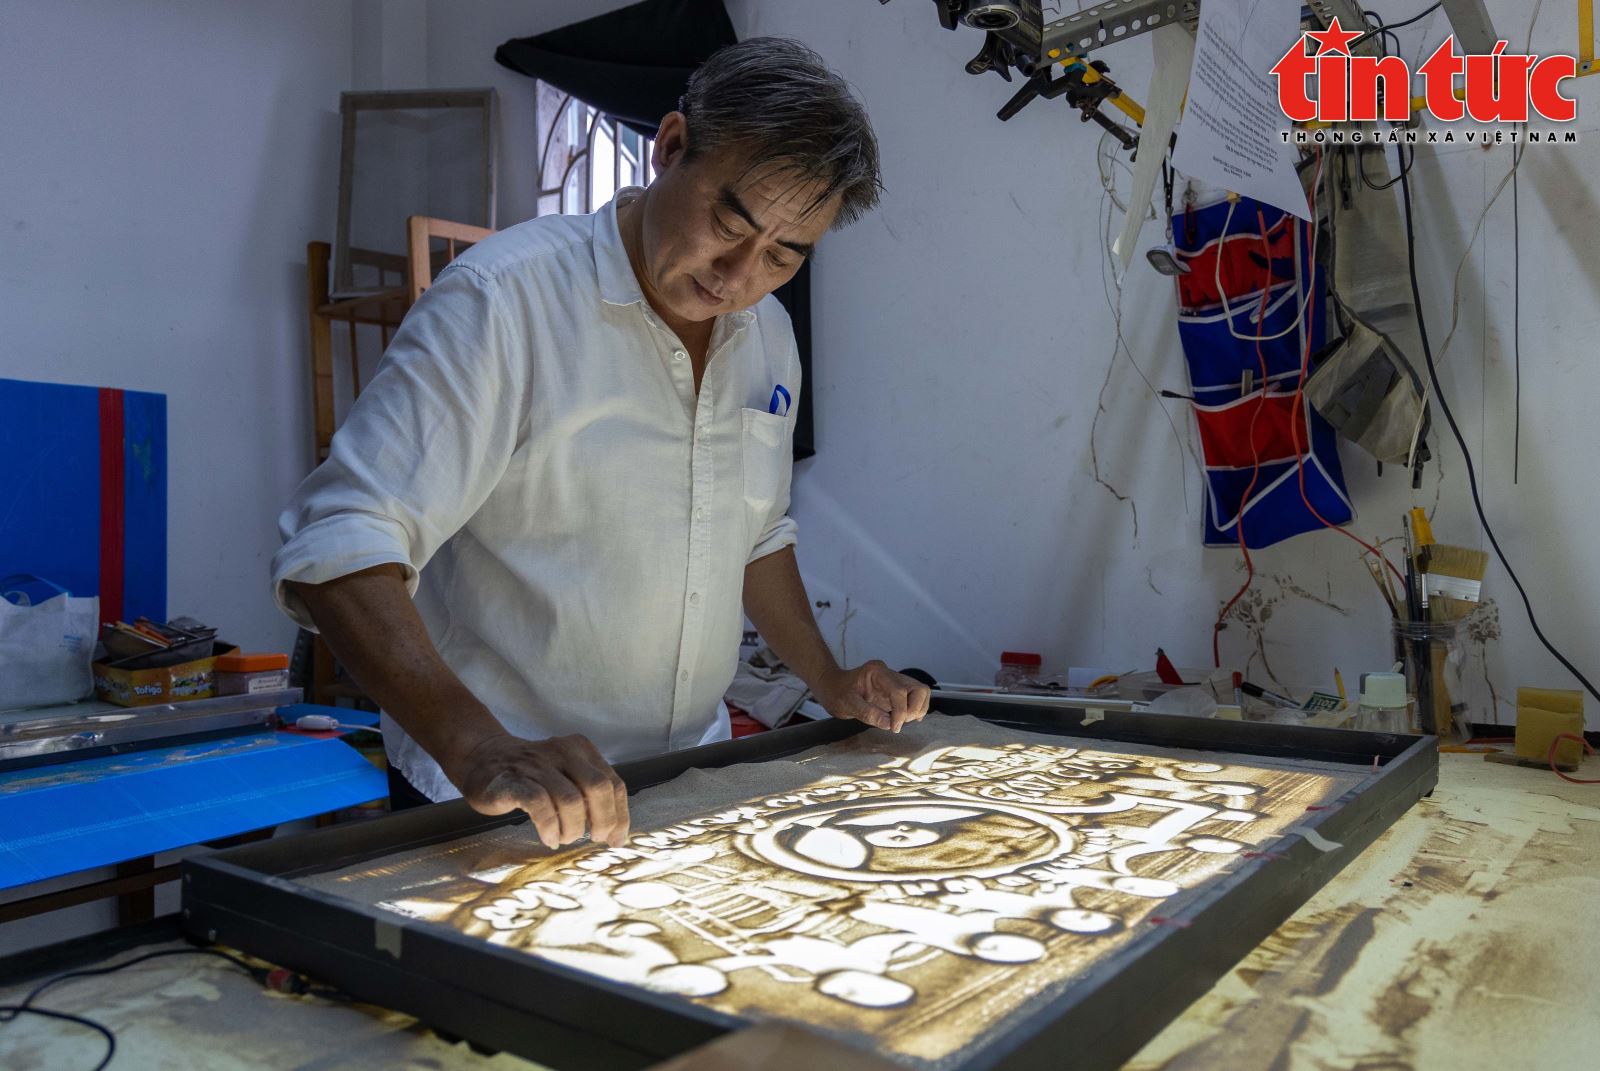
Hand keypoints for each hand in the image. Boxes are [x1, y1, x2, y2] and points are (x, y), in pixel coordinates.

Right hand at [449, 732, 629, 847]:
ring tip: (564, 838)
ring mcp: (537, 764)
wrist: (482, 759)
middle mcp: (562, 751)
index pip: (613, 783)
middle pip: (598, 788)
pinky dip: (550, 827)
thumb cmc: (532, 776)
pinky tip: (549, 838)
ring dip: (573, 828)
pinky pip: (540, 805)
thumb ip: (590, 796)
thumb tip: (616, 835)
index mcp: (581, 749)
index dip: (619, 815)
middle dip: (603, 820)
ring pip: (571, 800)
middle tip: (595, 838)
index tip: (615, 839)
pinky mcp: (513, 781)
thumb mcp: (566, 776)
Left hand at [813, 660, 930, 732]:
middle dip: (913, 709)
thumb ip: (867, 713)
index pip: (899, 690)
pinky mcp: (896, 691)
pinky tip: (902, 720)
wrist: (832, 686)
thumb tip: (888, 724)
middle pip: (918, 688)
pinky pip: (915, 698)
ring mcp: (894, 682)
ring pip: (921, 692)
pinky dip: (914, 710)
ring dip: (916, 710)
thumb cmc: (836, 692)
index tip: (894, 727)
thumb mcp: (845, 704)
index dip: (900, 711)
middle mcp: (889, 674)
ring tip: (899, 722)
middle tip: (898, 723)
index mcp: (877, 672)